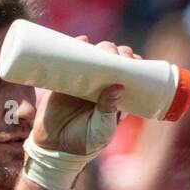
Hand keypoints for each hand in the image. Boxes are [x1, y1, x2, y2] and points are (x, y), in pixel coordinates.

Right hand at [33, 37, 138, 155]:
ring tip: (103, 49)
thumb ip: (109, 111)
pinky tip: (83, 41)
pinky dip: (79, 45)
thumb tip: (119, 86)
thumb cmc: (84, 142)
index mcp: (117, 100)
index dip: (135, 65)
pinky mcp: (66, 78)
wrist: (54, 148)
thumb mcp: (101, 131)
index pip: (131, 77)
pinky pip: (73, 57)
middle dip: (120, 54)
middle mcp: (103, 87)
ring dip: (103, 48)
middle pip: (116, 62)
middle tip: (117, 54)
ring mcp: (85, 81)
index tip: (134, 61)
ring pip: (97, 56)